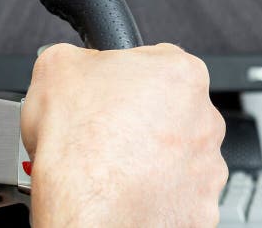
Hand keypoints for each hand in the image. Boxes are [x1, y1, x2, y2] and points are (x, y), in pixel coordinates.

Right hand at [20, 43, 226, 227]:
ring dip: (147, 155)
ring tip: (107, 162)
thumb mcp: (55, 66)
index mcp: (180, 73)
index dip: (121, 75)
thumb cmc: (79, 144)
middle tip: (101, 127)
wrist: (86, 207)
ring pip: (173, 152)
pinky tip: (121, 187)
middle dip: (137, 116)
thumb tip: (75, 62)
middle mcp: (204, 119)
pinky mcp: (200, 207)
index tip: (103, 89)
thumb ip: (75, 55)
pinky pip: (174, 191)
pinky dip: (151, 190)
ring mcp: (207, 167)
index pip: (154, 60)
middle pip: (167, 107)